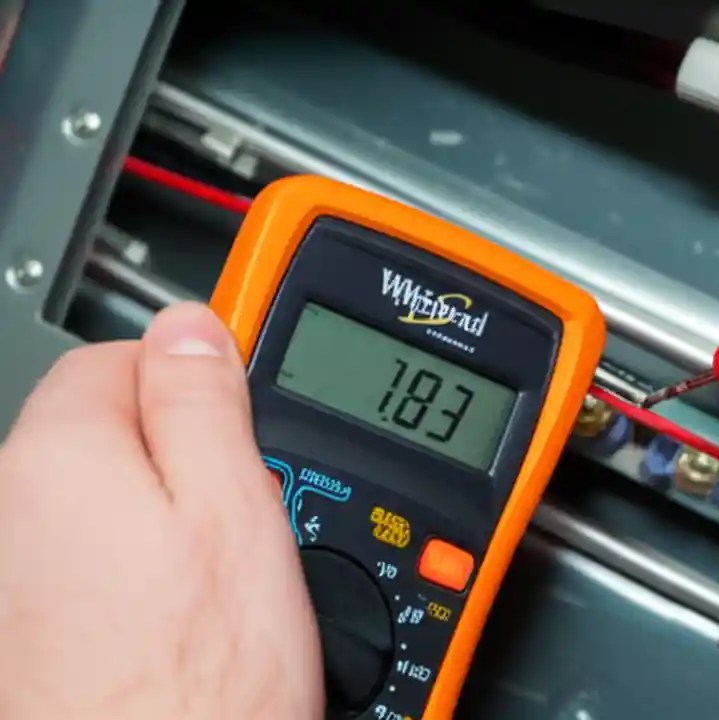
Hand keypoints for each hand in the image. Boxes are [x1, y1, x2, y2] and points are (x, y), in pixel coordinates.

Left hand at [0, 303, 322, 717]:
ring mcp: (19, 581)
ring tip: (236, 580)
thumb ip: (204, 403)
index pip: (129, 353)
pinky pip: (105, 571)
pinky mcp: (37, 638)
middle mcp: (14, 511)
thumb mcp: (235, 514)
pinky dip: (152, 579)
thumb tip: (192, 327)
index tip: (252, 397)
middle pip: (116, 432)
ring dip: (175, 519)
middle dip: (191, 453)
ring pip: (115, 506)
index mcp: (63, 457)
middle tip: (260, 507)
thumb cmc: (196, 692)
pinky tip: (198, 623)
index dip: (206, 372)